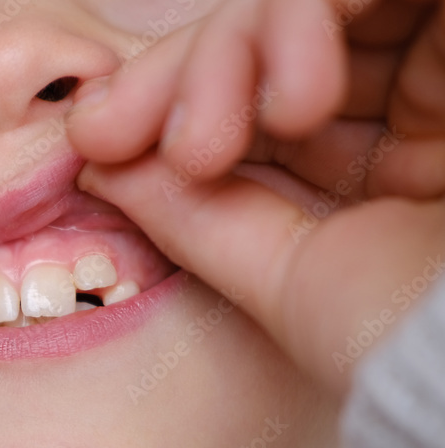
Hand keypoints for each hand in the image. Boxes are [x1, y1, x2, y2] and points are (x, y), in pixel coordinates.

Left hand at [66, 0, 444, 394]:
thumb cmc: (415, 353)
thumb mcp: (288, 280)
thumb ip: (200, 216)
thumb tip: (102, 161)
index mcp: (379, 153)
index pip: (260, 89)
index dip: (169, 98)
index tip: (96, 138)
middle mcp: (425, 91)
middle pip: (281, 27)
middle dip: (186, 70)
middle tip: (112, 127)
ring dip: (242, 48)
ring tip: (209, 139)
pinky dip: (309, 18)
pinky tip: (291, 97)